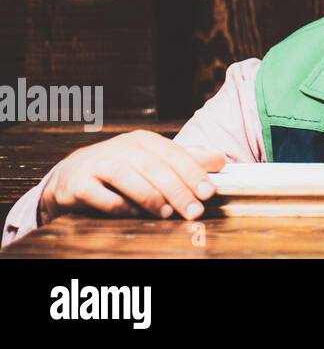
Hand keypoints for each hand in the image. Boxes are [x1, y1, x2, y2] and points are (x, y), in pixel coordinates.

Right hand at [38, 130, 227, 224]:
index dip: (194, 173)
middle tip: (194, 211)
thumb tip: (221, 159)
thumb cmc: (121, 168)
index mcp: (145, 141)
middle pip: (155, 167)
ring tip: (167, 214)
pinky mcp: (79, 182)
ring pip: (129, 177)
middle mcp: (123, 147)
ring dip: (151, 197)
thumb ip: (186, 159)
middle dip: (178, 190)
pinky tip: (134, 214)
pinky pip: (102, 195)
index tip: (209, 192)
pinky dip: (120, 206)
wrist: (71, 175)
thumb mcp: (154, 160)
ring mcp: (99, 163)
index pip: (175, 154)